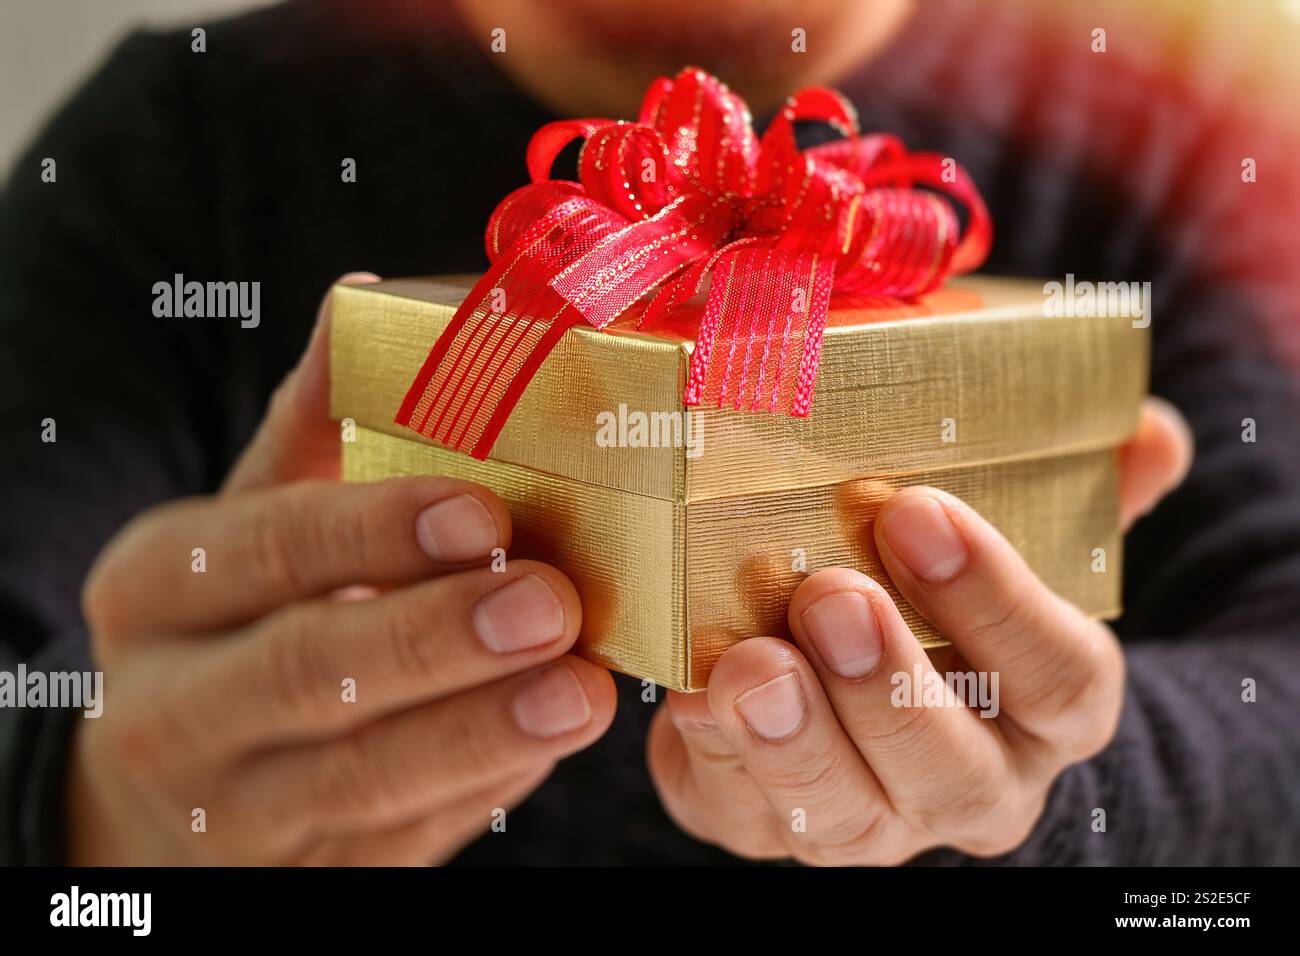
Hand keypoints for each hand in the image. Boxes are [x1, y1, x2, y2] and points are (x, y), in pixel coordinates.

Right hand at [70, 274, 616, 864]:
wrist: (169, 776)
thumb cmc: (236, 615)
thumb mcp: (249, 518)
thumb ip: (315, 423)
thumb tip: (371, 295)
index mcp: (158, 584)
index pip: (263, 548)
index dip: (373, 530)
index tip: (483, 509)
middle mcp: (175, 703)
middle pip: (308, 669)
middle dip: (437, 638)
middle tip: (550, 602)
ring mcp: (235, 806)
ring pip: (359, 777)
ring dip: (480, 733)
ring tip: (581, 692)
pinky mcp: (303, 875)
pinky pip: (401, 836)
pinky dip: (480, 790)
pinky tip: (548, 745)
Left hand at [648, 399, 1191, 863]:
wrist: (853, 683)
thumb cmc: (942, 601)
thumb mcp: (1016, 541)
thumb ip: (1076, 493)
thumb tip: (1153, 434)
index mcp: (1046, 707)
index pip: (1061, 676)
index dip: (998, 600)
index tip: (918, 511)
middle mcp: (974, 781)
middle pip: (954, 768)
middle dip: (891, 686)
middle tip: (830, 594)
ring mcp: (876, 819)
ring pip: (851, 817)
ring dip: (798, 739)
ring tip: (749, 665)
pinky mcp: (772, 824)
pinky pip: (746, 811)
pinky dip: (716, 754)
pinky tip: (692, 693)